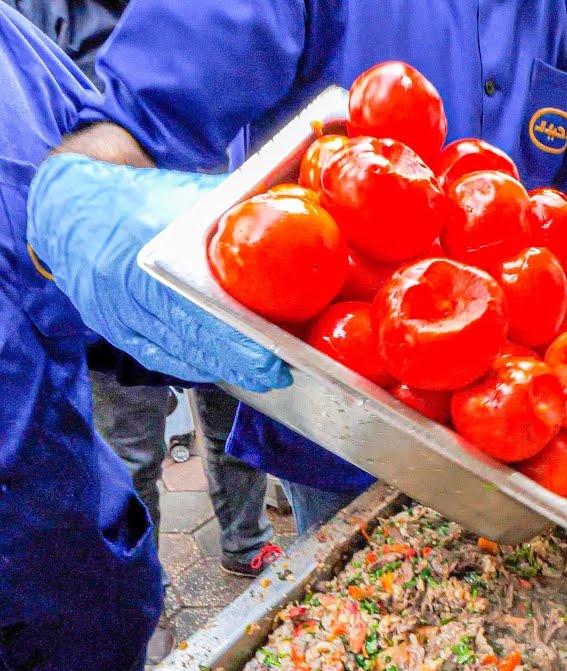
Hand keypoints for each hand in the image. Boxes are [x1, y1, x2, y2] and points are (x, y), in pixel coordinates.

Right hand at [27, 154, 290, 391]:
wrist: (71, 208)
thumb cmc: (137, 199)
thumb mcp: (185, 196)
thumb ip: (231, 214)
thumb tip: (292, 215)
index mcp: (147, 250)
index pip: (199, 306)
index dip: (236, 336)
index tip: (271, 354)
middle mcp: (127, 286)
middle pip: (190, 336)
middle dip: (238, 362)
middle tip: (276, 374)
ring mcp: (116, 312)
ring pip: (175, 352)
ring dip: (220, 368)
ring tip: (261, 376)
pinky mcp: (112, 327)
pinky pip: (156, 355)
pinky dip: (192, 364)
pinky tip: (221, 368)